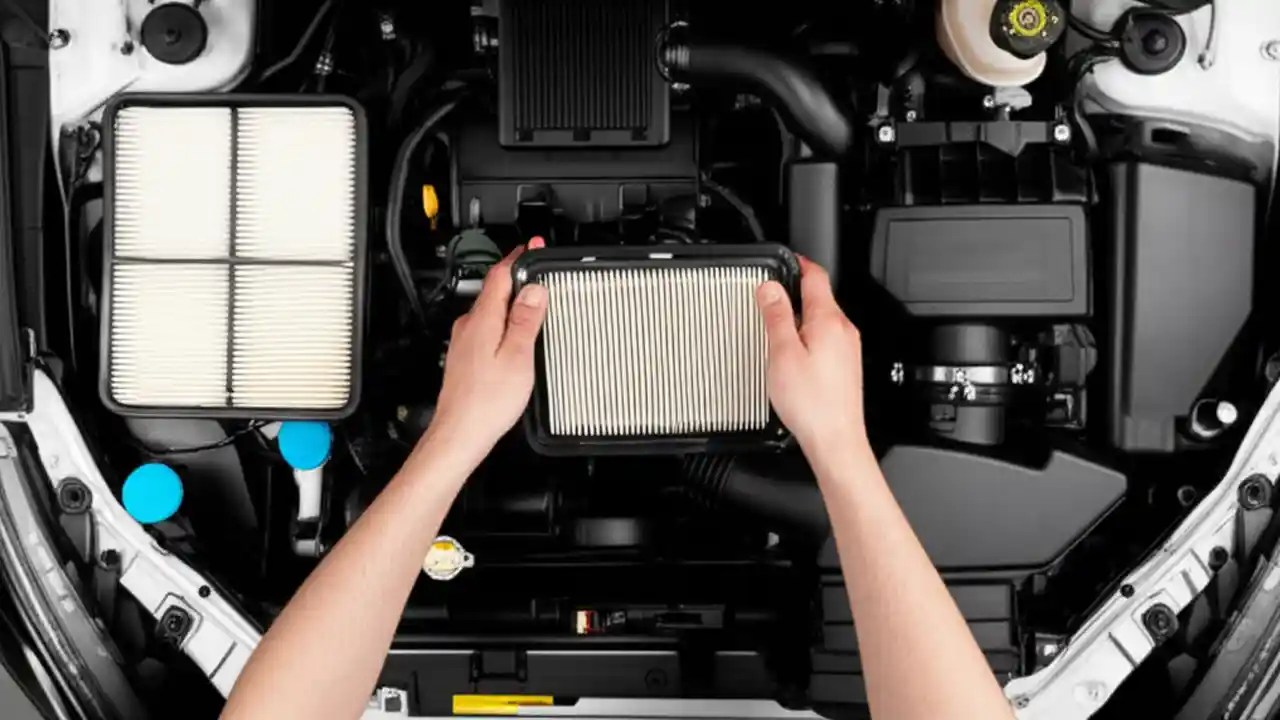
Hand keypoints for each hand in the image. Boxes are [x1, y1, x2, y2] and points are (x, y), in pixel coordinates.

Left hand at [421, 238, 547, 466]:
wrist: (460, 433)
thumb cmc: (486, 402)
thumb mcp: (517, 357)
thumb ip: (526, 320)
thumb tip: (534, 289)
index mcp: (483, 320)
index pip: (500, 274)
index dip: (519, 257)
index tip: (535, 246)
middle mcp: (469, 326)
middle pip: (495, 290)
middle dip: (519, 278)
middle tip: (541, 271)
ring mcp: (465, 341)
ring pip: (491, 310)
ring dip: (512, 302)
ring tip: (535, 301)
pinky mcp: (466, 356)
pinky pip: (487, 328)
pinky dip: (505, 322)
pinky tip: (516, 335)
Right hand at [755, 257, 867, 459]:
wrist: (835, 439)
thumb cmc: (812, 403)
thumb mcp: (783, 353)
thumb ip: (776, 316)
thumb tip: (770, 288)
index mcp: (828, 321)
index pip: (816, 277)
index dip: (798, 263)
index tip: (784, 261)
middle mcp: (844, 331)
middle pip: (819, 297)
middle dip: (794, 293)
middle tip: (769, 298)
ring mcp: (848, 348)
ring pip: (821, 319)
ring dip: (799, 318)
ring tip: (777, 330)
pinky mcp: (846, 365)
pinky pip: (826, 339)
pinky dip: (807, 337)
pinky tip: (793, 356)